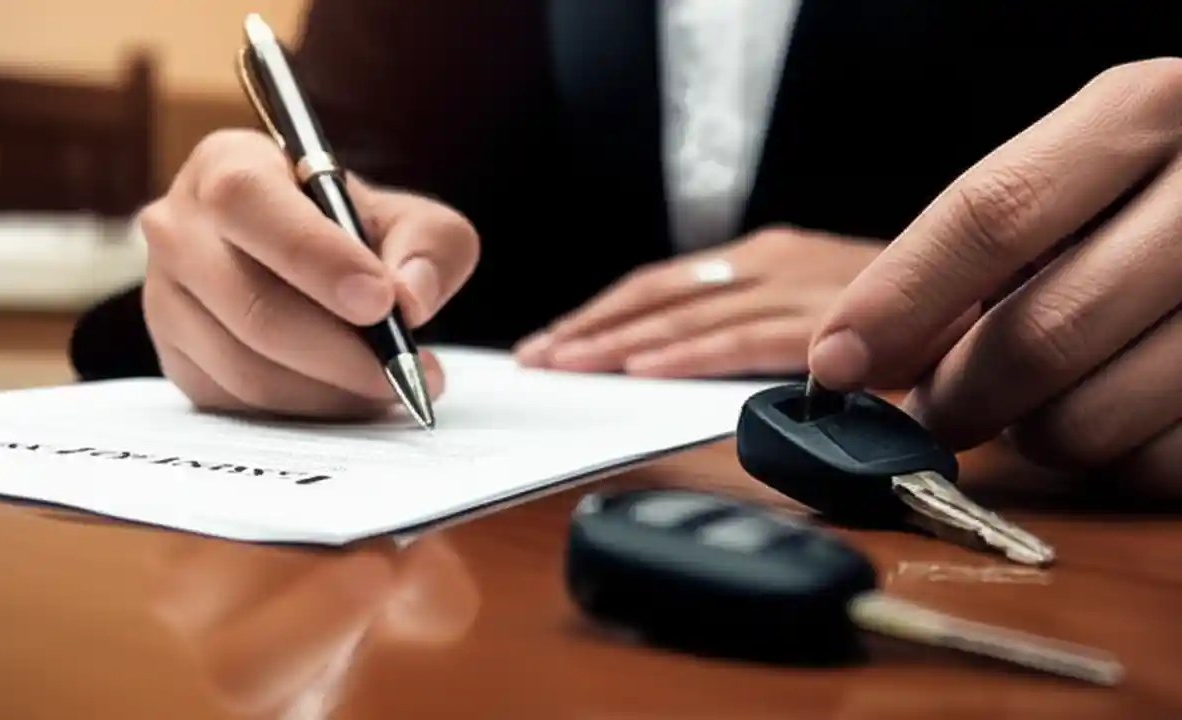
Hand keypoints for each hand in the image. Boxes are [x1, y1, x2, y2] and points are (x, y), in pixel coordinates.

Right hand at [140, 129, 478, 417]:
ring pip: (248, 368)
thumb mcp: (410, 219)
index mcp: (228, 165)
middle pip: (252, 305)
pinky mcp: (177, 361)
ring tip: (392, 385)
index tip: (380, 302)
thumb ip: (429, 246)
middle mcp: (179, 228)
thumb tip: (411, 299)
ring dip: (334, 391)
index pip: (248, 203)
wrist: (308, 268)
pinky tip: (352, 396)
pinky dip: (309, 410)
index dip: (315, 256)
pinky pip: (241, 405)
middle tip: (406, 370)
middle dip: (342, 351)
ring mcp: (165, 300)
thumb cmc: (356, 234)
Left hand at [514, 227, 882, 377]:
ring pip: (686, 315)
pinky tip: (641, 371)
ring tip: (564, 366)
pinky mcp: (827, 323)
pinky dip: (686, 355)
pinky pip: (740, 340)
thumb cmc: (912, 313)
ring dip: (618, 343)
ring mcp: (797, 288)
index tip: (555, 341)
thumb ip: (761, 330)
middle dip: (591, 328)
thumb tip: (690, 366)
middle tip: (537, 358)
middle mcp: (772, 261)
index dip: (602, 313)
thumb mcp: (824, 309)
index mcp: (766, 256)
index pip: (663, 284)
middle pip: (657, 294)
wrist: (1003, 294)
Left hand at [809, 59, 1181, 491]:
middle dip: (955, 396)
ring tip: (1037, 401)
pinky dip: (1109, 463)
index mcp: (1150, 110)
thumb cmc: (1161, 191)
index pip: (994, 213)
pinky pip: (1155, 467)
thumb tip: (853, 351)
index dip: (899, 298)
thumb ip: (979, 245)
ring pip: (1090, 420)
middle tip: (931, 411)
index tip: (834, 362)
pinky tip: (1115, 416)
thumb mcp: (1084, 171)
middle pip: (1040, 334)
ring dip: (1029, 434)